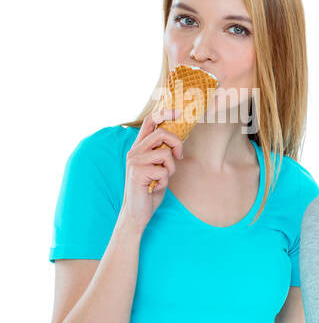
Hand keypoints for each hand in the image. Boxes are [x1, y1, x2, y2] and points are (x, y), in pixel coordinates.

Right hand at [120, 109, 184, 232]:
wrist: (136, 211)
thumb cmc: (150, 189)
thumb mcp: (159, 167)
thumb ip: (163, 153)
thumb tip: (179, 140)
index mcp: (139, 147)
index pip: (149, 122)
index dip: (164, 113)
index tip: (179, 112)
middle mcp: (134, 151)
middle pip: (162, 133)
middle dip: (177, 144)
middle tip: (179, 157)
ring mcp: (134, 161)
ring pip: (165, 153)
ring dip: (171, 169)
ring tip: (162, 178)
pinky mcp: (138, 172)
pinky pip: (163, 171)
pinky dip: (165, 181)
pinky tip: (155, 187)